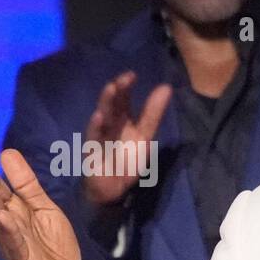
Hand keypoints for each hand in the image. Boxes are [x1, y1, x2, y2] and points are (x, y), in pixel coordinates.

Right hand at [83, 70, 170, 205]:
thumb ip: (153, 113)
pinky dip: (96, 126)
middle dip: (116, 91)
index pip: (123, 98)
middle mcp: (110, 123)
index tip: (132, 74)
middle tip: (124, 78)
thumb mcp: (145, 135)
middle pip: (112, 104)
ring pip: (102, 116)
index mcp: (122, 118)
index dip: (126, 86)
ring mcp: (100, 135)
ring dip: (106, 103)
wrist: (113, 186)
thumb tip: (166, 87)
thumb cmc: (127, 158)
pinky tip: (98, 117)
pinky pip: (93, 137)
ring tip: (111, 89)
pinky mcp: (93, 150)